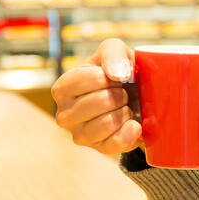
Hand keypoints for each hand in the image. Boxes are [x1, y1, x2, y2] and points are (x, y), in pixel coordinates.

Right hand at [50, 38, 142, 154]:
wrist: (136, 98)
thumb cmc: (118, 71)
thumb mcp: (114, 51)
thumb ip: (112, 53)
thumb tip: (117, 75)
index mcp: (62, 88)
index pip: (90, 79)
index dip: (110, 76)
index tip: (114, 78)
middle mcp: (64, 114)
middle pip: (101, 101)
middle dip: (120, 95)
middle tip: (122, 94)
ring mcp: (79, 134)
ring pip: (108, 122)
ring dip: (125, 112)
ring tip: (125, 107)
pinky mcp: (99, 149)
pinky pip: (117, 142)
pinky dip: (131, 131)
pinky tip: (133, 123)